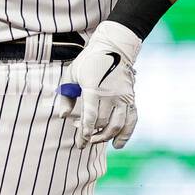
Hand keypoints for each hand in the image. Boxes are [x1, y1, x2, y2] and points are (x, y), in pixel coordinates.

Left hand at [55, 21, 142, 148]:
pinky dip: (126, 135)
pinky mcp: (131, 99)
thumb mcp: (71, 74)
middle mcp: (111, 94)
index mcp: (93, 88)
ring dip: (106, 137)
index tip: (80, 142)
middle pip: (103, 123)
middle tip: (83, 139)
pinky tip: (117, 145)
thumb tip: (62, 116)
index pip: (90, 116)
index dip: (85, 132)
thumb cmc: (89, 62)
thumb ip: (66, 95)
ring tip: (96, 140)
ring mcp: (123, 98)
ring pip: (117, 125)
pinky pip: (131, 121)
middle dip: (93, 135)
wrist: (114, 49)